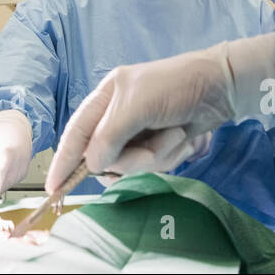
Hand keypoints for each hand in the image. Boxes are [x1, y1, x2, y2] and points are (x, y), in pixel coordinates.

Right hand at [47, 35, 274, 193]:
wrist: (221, 88)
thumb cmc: (176, 86)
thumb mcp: (137, 105)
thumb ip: (108, 136)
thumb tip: (91, 165)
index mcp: (104, 99)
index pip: (76, 134)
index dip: (64, 161)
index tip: (53, 188)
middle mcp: (116, 117)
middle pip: (105, 158)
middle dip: (133, 158)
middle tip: (153, 145)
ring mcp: (137, 133)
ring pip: (131, 167)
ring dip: (157, 155)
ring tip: (175, 134)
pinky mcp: (158, 145)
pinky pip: (153, 167)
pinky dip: (170, 156)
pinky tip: (183, 138)